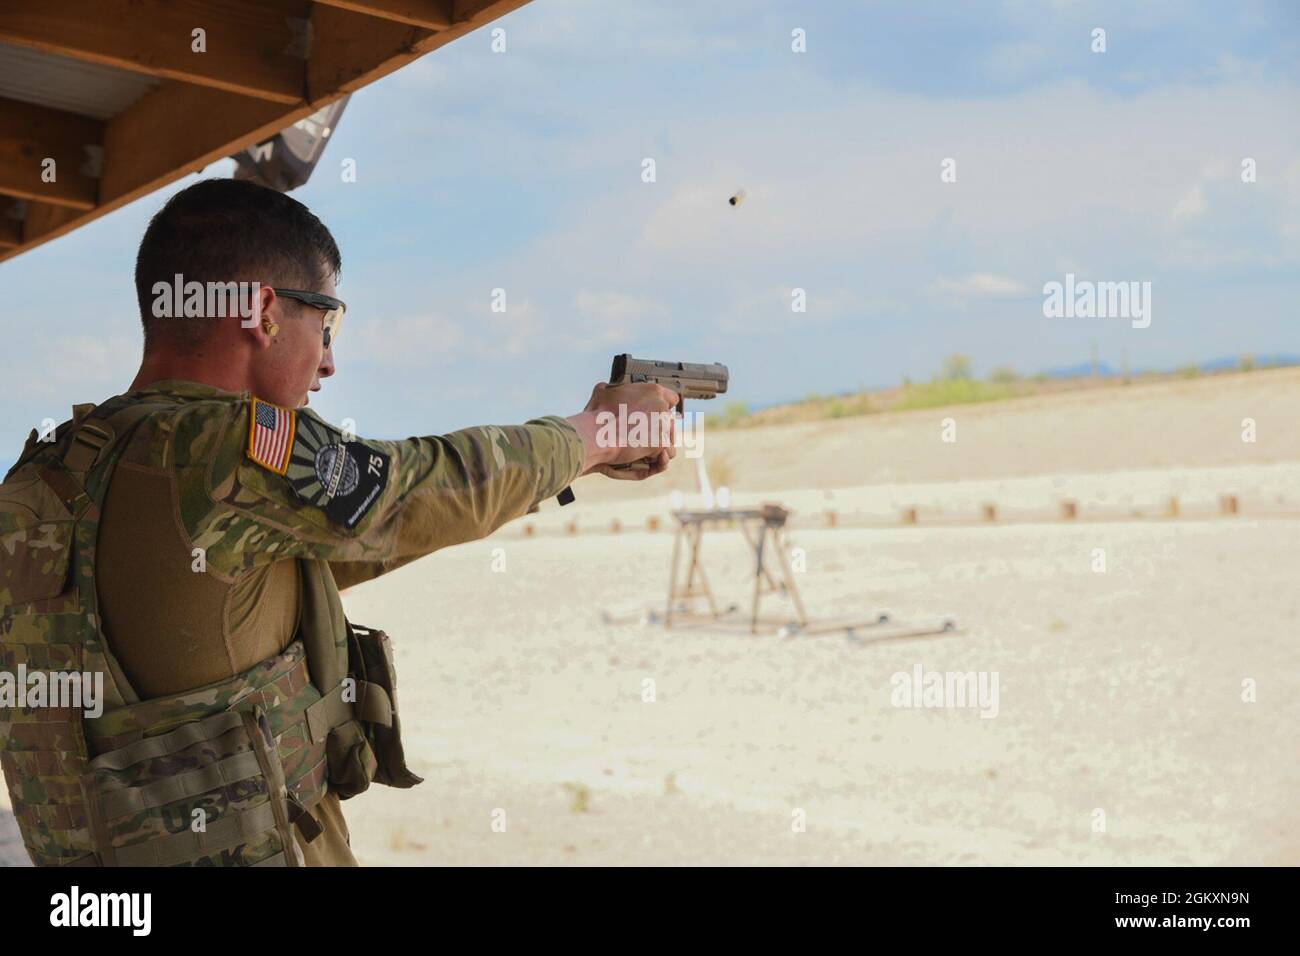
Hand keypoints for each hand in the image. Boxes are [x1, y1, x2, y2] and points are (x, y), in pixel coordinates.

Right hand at [565, 382, 679, 479]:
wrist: (597, 434)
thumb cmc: (598, 414)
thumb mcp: (605, 391)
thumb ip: (618, 390)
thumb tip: (614, 389)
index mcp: (652, 391)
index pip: (672, 398)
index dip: (664, 407)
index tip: (656, 413)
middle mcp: (662, 406)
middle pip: (670, 419)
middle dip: (659, 427)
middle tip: (645, 432)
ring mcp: (663, 426)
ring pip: (670, 437)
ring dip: (659, 442)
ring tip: (645, 446)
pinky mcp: (660, 443)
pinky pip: (667, 453)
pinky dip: (659, 458)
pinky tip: (647, 456)